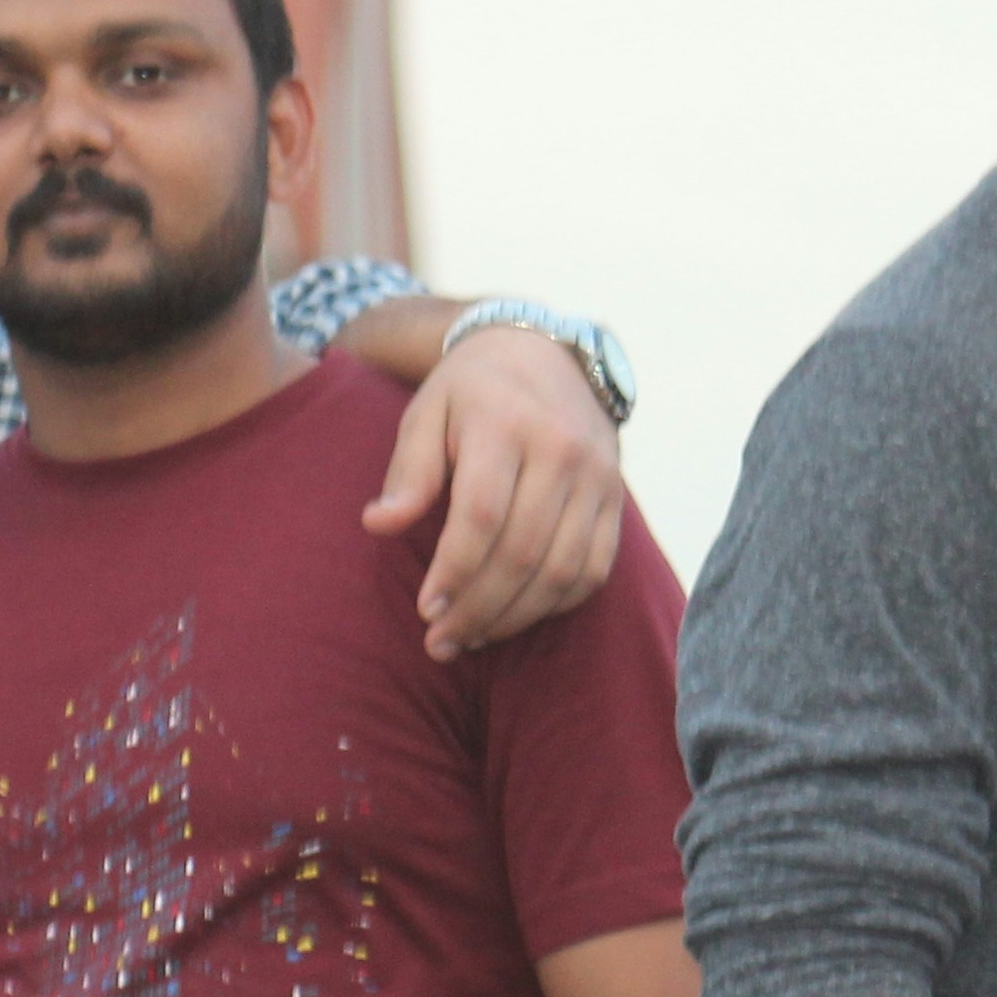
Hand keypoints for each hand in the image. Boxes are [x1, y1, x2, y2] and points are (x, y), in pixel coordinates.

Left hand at [367, 324, 624, 659]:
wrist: (545, 354)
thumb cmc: (471, 391)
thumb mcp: (427, 413)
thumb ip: (408, 471)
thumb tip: (379, 524)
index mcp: (507, 425)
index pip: (483, 515)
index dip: (454, 570)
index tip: (427, 610)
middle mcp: (562, 451)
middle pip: (522, 551)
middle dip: (478, 608)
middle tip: (441, 642)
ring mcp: (598, 477)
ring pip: (563, 570)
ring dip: (515, 617)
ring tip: (473, 639)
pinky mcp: (617, 499)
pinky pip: (593, 569)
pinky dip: (556, 603)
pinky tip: (518, 615)